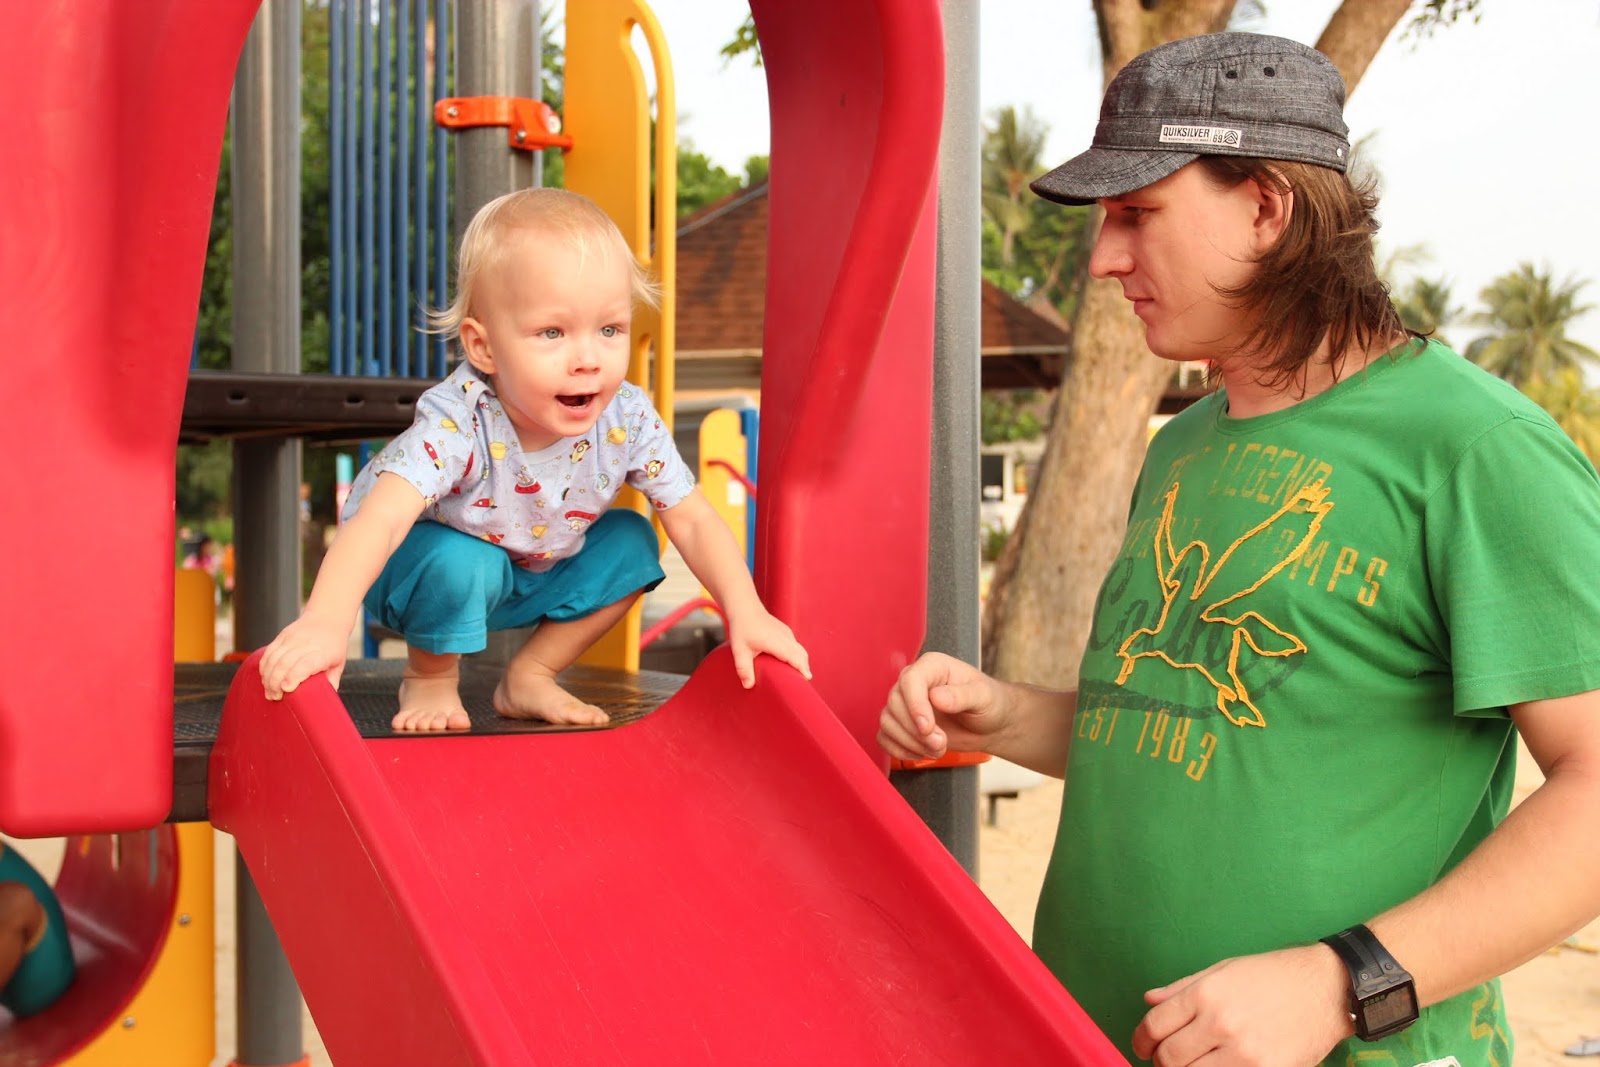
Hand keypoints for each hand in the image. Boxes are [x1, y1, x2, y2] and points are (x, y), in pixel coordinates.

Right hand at [259, 613, 351, 699]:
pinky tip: (265, 678)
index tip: (286, 689)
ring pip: (274, 658)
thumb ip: (330, 682)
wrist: (327, 618)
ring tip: (269, 691)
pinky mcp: (283, 635)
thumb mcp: (338, 664)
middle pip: (285, 664)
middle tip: (274, 697)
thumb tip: (322, 701)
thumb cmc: (334, 646)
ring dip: (268, 677)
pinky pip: (269, 652)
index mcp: (323, 653)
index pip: (305, 664)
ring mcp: (293, 638)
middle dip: (276, 683)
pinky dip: (264, 666)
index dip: (294, 676)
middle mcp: (307, 644)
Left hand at [726, 609, 810, 687]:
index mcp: (776, 641)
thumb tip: (748, 685)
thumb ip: (744, 668)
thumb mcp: (739, 650)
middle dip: (804, 668)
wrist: (745, 608)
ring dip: (802, 662)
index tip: (807, 678)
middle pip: (801, 654)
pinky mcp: (786, 632)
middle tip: (801, 684)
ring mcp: (787, 633)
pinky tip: (792, 665)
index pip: (794, 656)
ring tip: (798, 677)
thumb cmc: (742, 628)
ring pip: (800, 650)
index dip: (802, 667)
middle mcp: (785, 636)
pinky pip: (796, 646)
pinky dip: (798, 656)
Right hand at [877, 651, 1007, 760]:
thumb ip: (961, 696)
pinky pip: (885, 737)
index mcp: (932, 666)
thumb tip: (936, 697)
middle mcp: (914, 682)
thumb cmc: (989, 704)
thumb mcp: (983, 697)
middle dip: (916, 731)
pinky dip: (900, 750)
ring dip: (910, 743)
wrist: (988, 724)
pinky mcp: (901, 723)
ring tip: (938, 749)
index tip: (927, 728)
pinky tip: (922, 754)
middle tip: (941, 744)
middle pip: (894, 703)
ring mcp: (905, 703)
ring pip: (887, 722)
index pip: (910, 680)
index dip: (915, 706)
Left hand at [1131, 945, 1352, 1065]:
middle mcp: (1221, 1024)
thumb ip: (1183, 988)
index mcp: (1206, 995)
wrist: (1327, 989)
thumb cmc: (1274, 975)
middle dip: (1160, 1061)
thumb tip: (1149, 1001)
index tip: (1141, 1047)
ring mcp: (1244, 1053)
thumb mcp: (1223, 970)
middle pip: (1170, 1058)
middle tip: (1164, 1060)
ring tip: (1189, 1064)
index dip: (1140, 1040)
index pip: (1155, 1026)